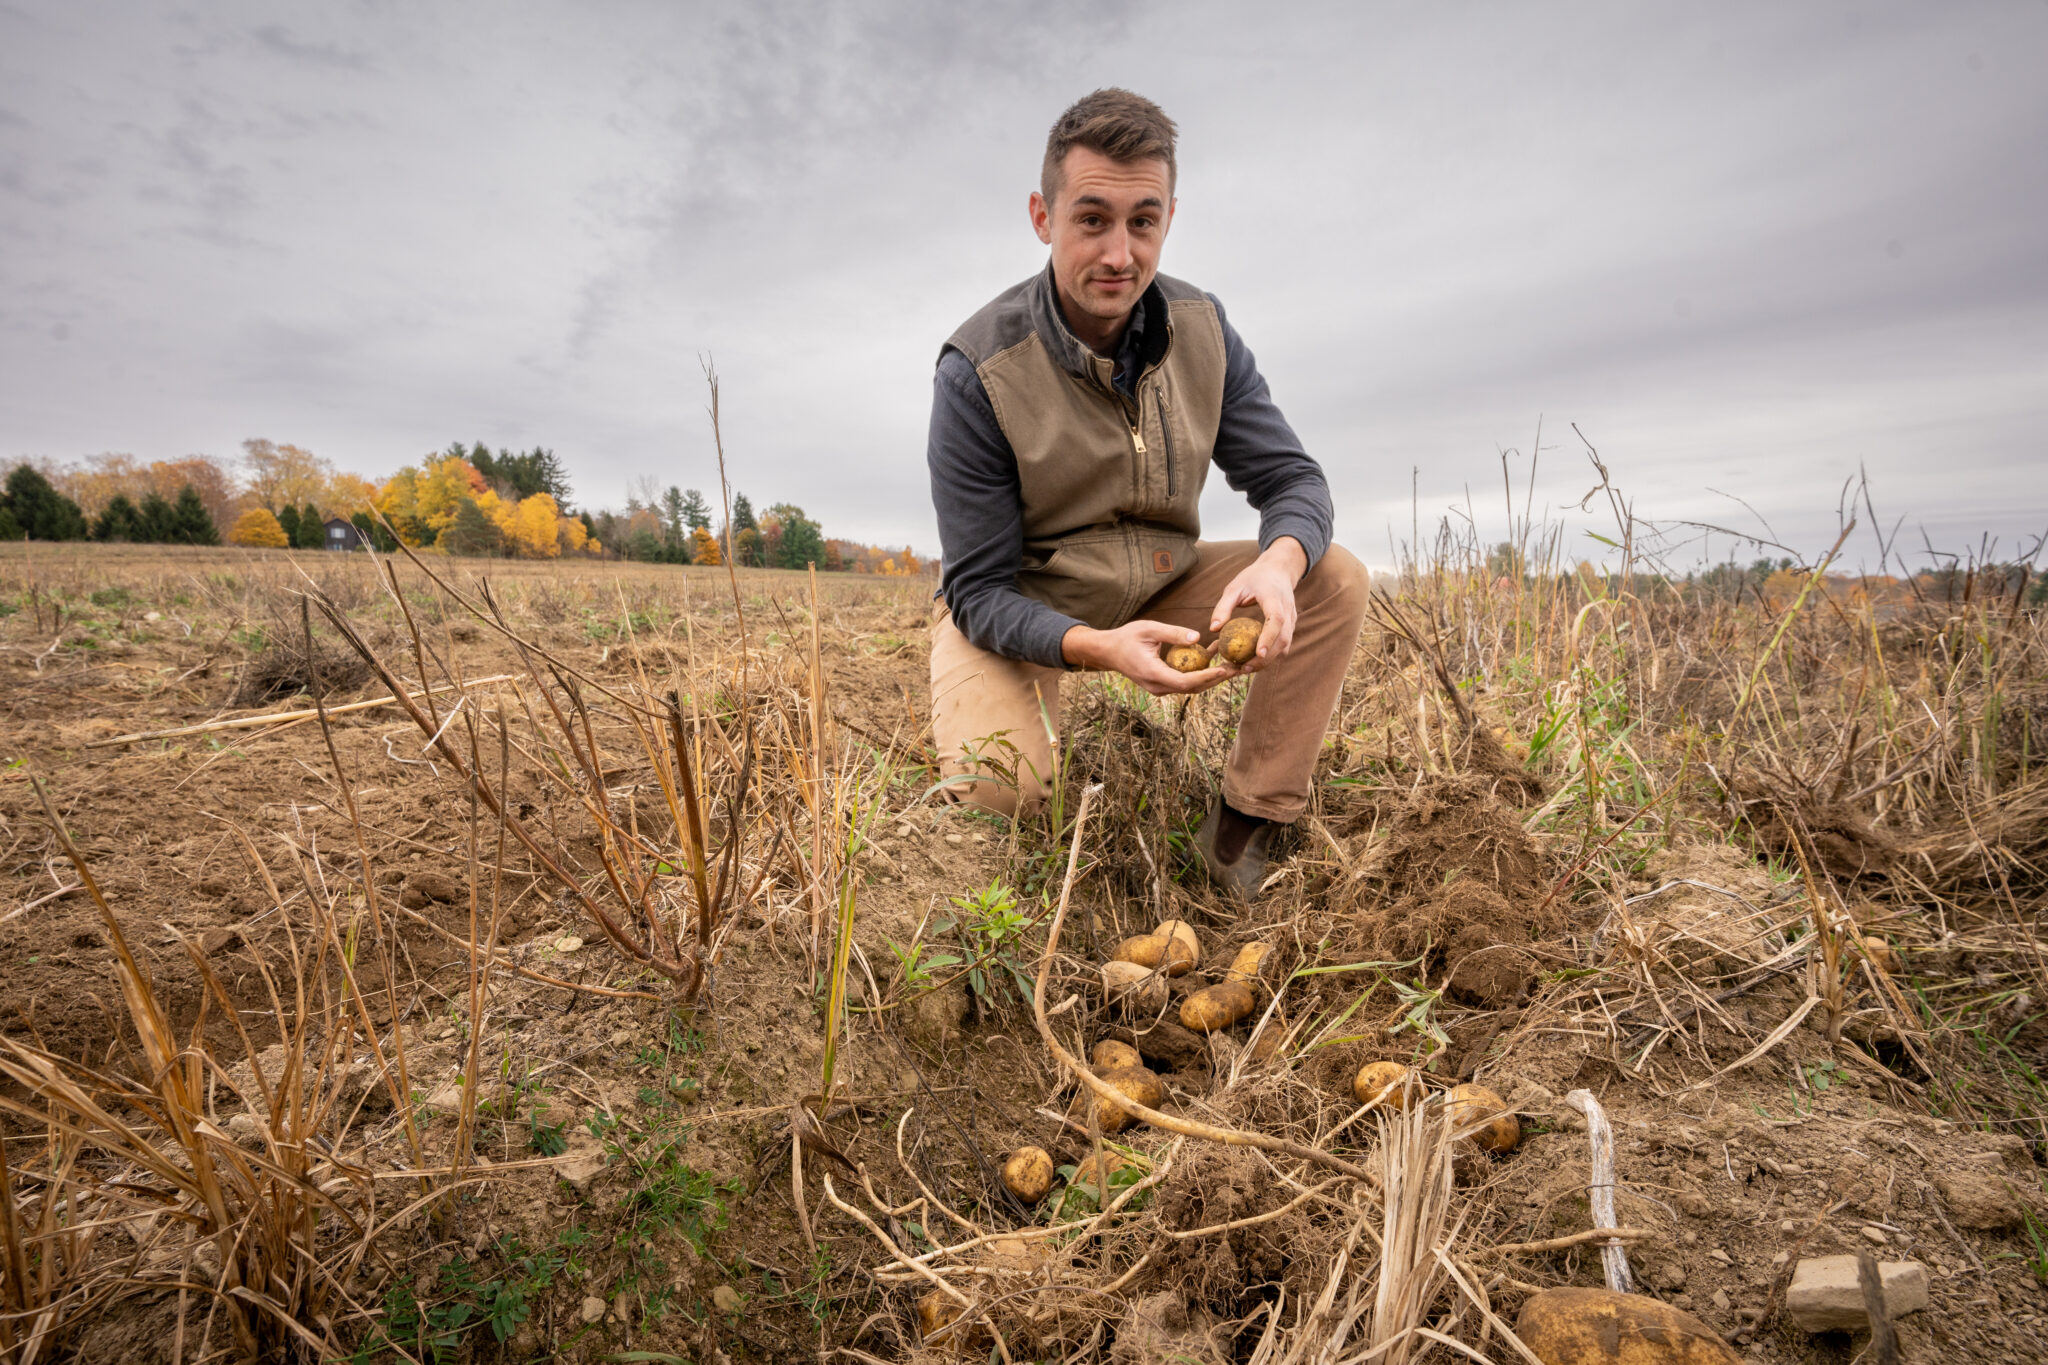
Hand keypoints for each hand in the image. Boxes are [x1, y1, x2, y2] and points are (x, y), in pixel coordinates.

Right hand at [1061, 618, 1232, 695]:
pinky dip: (1199, 674)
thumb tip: (1197, 638)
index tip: (1224, 669)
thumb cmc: (1126, 637)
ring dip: (1210, 677)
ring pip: (1190, 688)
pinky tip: (1213, 661)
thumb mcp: (1149, 629)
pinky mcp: (1161, 685)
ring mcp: (1159, 688)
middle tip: (1237, 667)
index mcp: (1153, 674)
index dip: (1206, 677)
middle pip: (1192, 688)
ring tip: (1231, 664)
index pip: (1185, 681)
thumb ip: (1173, 633)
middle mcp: (1157, 687)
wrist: (1108, 652)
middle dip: (1215, 679)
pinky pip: (1184, 683)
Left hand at [1208, 537, 1307, 671]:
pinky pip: (1284, 643)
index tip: (1259, 654)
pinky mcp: (1291, 625)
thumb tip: (1213, 629)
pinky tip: (1255, 661)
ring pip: (1285, 644)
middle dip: (1267, 657)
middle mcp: (1288, 609)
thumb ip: (1223, 607)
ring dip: (1269, 660)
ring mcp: (1292, 618)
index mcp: (1274, 597)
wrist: (1279, 570)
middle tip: (1245, 668)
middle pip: (1283, 638)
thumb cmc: (1254, 578)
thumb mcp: (1234, 587)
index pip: (1276, 619)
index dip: (1269, 637)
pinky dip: (1272, 655)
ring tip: (1247, 669)